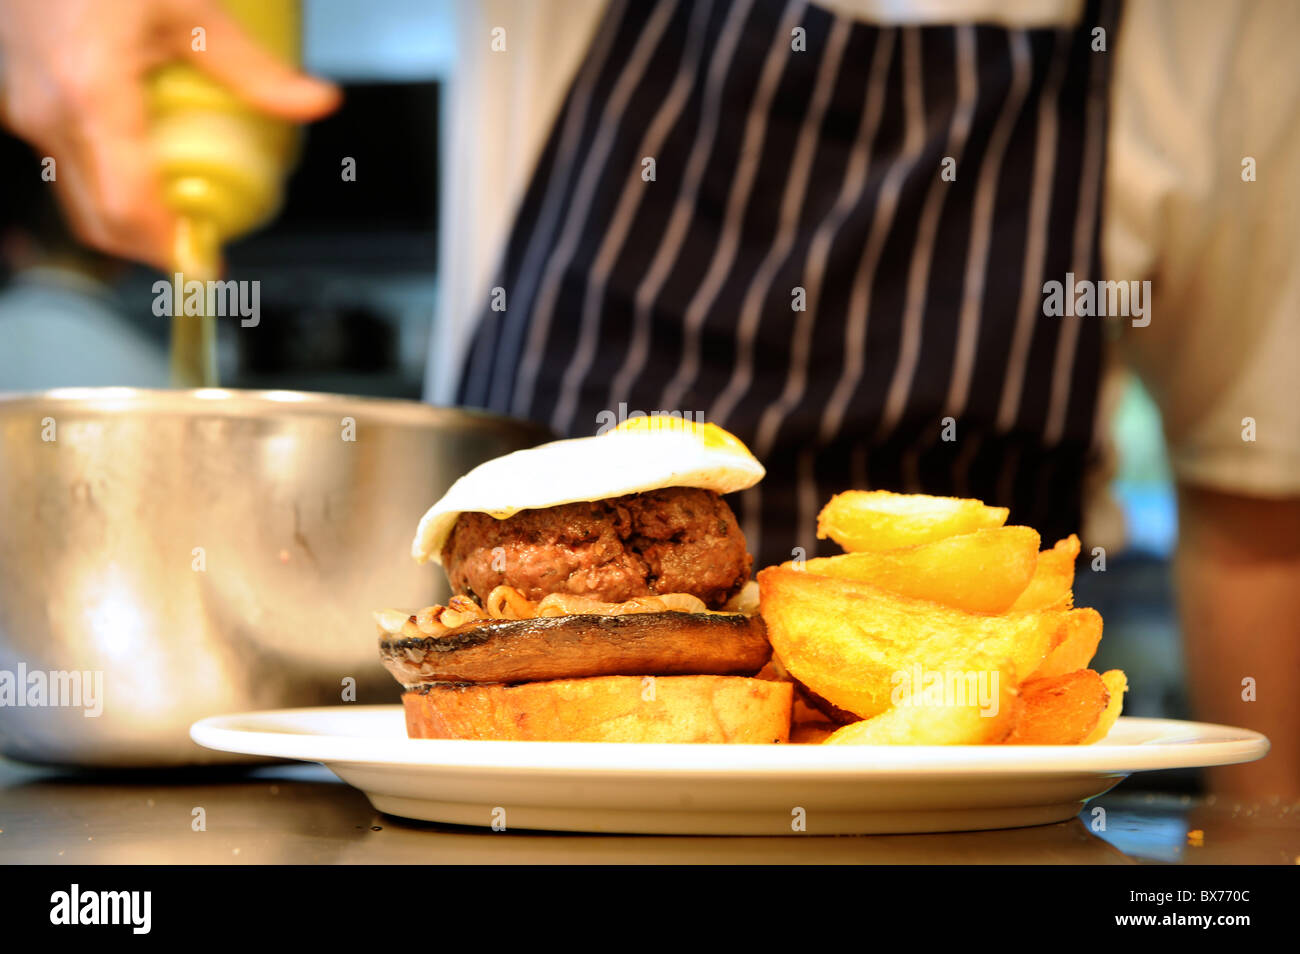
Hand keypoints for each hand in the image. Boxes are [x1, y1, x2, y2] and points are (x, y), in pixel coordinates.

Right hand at [0, 0, 338, 267]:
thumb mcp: (190, 10)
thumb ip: (253, 69)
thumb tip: (316, 101)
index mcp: (92, 96)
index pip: (129, 208)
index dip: (169, 250)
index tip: (205, 267)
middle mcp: (47, 112)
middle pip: (100, 220)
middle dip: (153, 246)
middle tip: (200, 248)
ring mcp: (21, 110)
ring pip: (75, 197)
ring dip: (127, 217)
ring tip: (179, 211)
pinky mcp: (13, 103)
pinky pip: (60, 164)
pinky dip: (103, 181)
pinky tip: (140, 168)